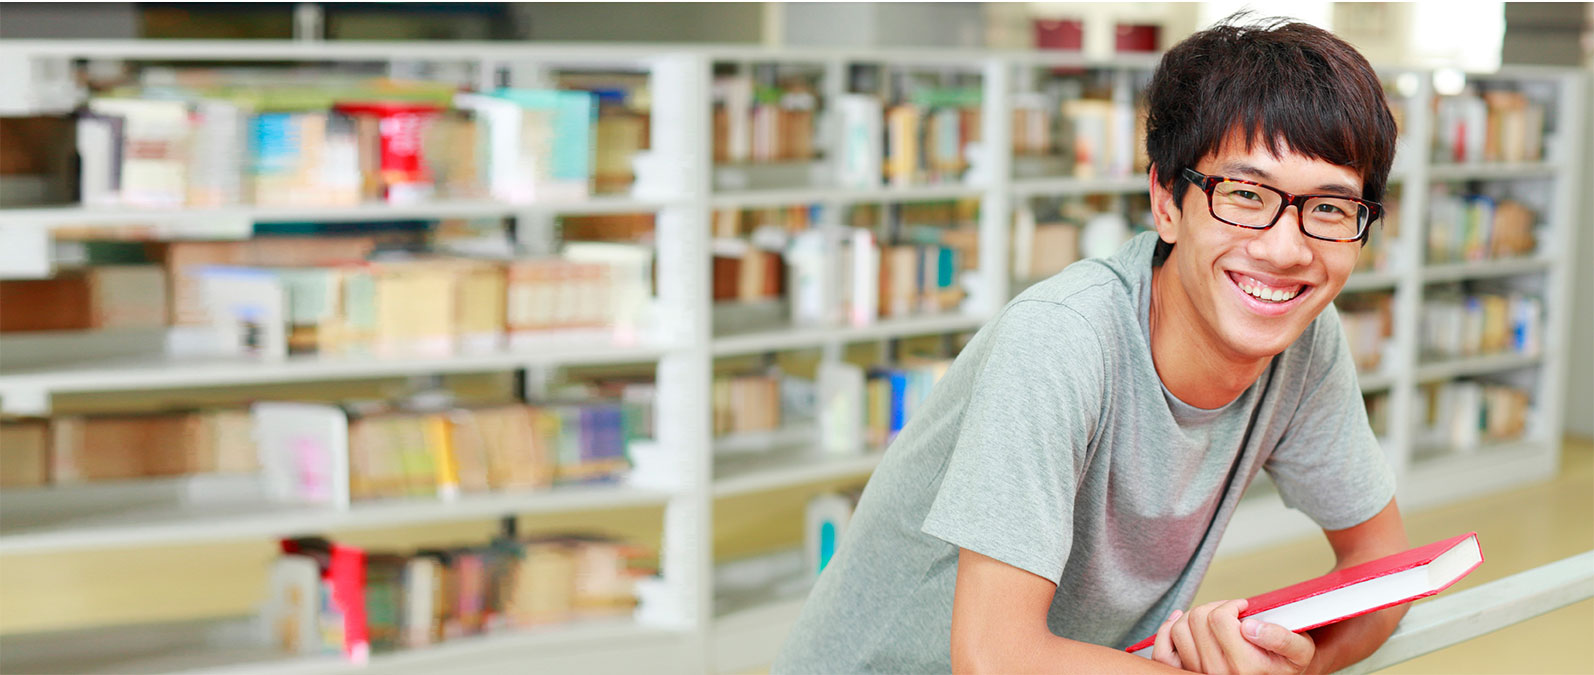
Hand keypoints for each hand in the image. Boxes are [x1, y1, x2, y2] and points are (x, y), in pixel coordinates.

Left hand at [1150, 599, 1314, 673]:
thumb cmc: (1285, 662)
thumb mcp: (1299, 649)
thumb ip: (1282, 637)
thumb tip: (1250, 627)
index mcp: (1245, 667)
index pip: (1220, 619)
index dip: (1233, 605)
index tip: (1244, 608)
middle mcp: (1218, 674)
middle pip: (1198, 619)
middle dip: (1216, 607)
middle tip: (1232, 612)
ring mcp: (1198, 674)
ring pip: (1180, 628)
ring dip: (1196, 616)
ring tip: (1216, 619)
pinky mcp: (1185, 674)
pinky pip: (1162, 650)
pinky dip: (1169, 629)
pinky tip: (1184, 621)